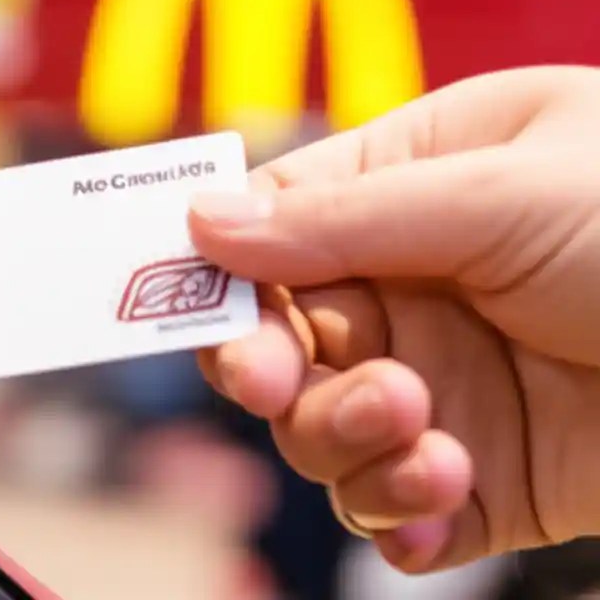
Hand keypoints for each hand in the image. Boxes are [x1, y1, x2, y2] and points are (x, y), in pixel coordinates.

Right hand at [190, 66, 599, 572]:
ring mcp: (443, 387)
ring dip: (347, 444)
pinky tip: (443, 497)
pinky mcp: (485, 476)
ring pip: (323, 434)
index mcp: (405, 193)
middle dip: (277, 373)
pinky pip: (393, 511)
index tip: (208, 320)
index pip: (272, 235)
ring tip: (426, 434)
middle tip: (285, 383)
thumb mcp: (505, 193)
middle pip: (280, 345)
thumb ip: (347, 217)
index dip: (223, 280)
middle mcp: (411, 291)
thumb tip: (203, 224)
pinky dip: (396, 515)